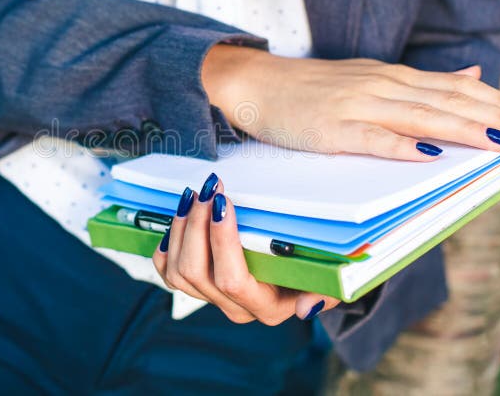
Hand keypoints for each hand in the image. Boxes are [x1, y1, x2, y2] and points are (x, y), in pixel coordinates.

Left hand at [152, 173, 338, 323]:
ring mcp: (213, 300)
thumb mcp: (331, 281)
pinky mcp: (198, 288)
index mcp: (267, 307)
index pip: (232, 280)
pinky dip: (168, 244)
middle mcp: (237, 308)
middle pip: (197, 272)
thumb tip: (308, 308)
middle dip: (197, 225)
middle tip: (208, 190)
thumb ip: (324, 293)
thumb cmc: (317, 271)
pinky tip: (180, 218)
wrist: (305, 276)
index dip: (222, 241)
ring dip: (181, 228)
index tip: (224, 203)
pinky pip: (168, 272)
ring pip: (178, 271)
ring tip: (195, 195)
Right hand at [201, 45, 499, 159]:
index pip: (454, 89)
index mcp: (391, 77)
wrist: (256, 84)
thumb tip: (471, 77)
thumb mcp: (370, 76)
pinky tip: (426, 155)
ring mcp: (355, 107)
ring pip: (417, 117)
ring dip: (460, 129)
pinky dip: (399, 146)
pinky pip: (370, 138)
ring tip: (497, 142)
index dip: (495, 102)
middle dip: (491, 117)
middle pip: (445, 102)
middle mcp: (380, 86)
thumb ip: (420, 82)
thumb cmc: (311, 89)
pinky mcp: (330, 130)